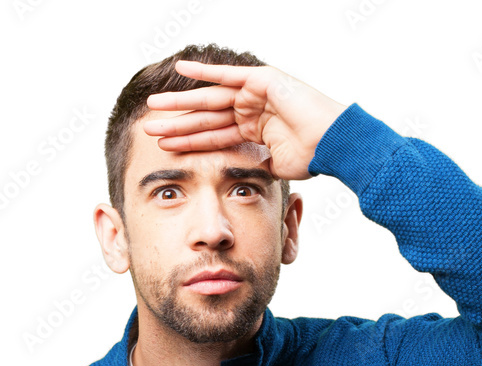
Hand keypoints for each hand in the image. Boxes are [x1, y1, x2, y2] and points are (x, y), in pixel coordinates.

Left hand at [143, 60, 348, 180]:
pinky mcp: (262, 80)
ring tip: (153, 107)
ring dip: (181, 103)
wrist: (334, 144)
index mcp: (253, 131)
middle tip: (148, 128)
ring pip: (209, 99)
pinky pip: (228, 75)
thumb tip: (250, 178)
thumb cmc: (313, 157)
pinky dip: (205, 72)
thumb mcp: (277, 168)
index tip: (164, 149)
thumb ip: (259, 167)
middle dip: (176, 123)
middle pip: (205, 117)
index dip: (188, 142)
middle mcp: (251, 110)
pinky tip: (181, 70)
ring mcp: (255, 94)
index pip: (213, 136)